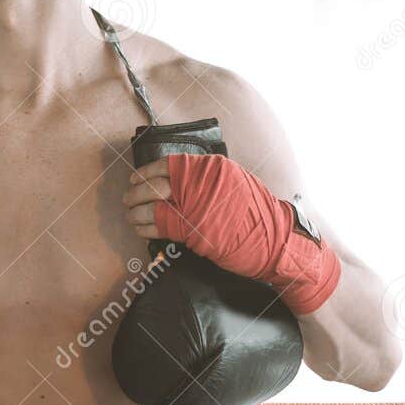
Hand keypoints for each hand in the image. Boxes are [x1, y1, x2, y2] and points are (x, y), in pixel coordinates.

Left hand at [121, 155, 339, 315]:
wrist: (277, 241)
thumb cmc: (257, 214)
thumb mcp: (234, 183)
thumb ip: (206, 179)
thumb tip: (175, 180)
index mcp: (212, 167)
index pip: (169, 164)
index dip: (146, 172)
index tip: (135, 178)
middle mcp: (203, 183)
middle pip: (156, 184)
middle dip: (136, 192)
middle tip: (127, 199)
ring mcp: (198, 206)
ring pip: (153, 205)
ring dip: (136, 211)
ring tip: (130, 214)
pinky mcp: (195, 231)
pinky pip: (160, 226)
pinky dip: (145, 226)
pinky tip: (140, 227)